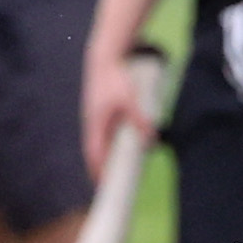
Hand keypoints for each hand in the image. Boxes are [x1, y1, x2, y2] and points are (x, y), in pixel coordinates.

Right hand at [82, 49, 157, 180]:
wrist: (105, 57)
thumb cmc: (116, 78)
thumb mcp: (131, 100)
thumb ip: (140, 120)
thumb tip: (149, 140)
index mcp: (96, 124)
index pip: (94, 154)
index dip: (97, 170)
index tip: (103, 185)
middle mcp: (92, 122)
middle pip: (94, 151)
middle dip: (99, 167)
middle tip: (108, 183)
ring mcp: (94, 116)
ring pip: (97, 142)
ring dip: (103, 155)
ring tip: (113, 168)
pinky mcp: (99, 111)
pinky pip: (102, 133)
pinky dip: (107, 143)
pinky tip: (117, 145)